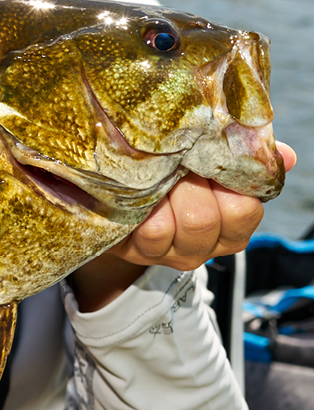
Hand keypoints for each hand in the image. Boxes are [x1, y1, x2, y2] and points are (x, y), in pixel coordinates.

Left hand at [71, 142, 295, 311]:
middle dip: (187, 184)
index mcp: (231, 226)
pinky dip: (141, 203)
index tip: (207, 156)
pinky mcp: (133, 251)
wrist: (122, 193)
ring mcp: (166, 254)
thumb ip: (245, 158)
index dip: (225, 179)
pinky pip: (146, 230)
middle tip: (175, 162)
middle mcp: (202, 247)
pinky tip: (135, 187)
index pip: (245, 209)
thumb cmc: (178, 172)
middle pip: (204, 219)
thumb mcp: (213, 163)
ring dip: (162, 192)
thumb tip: (287, 156)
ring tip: (154, 172)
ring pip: (172, 227)